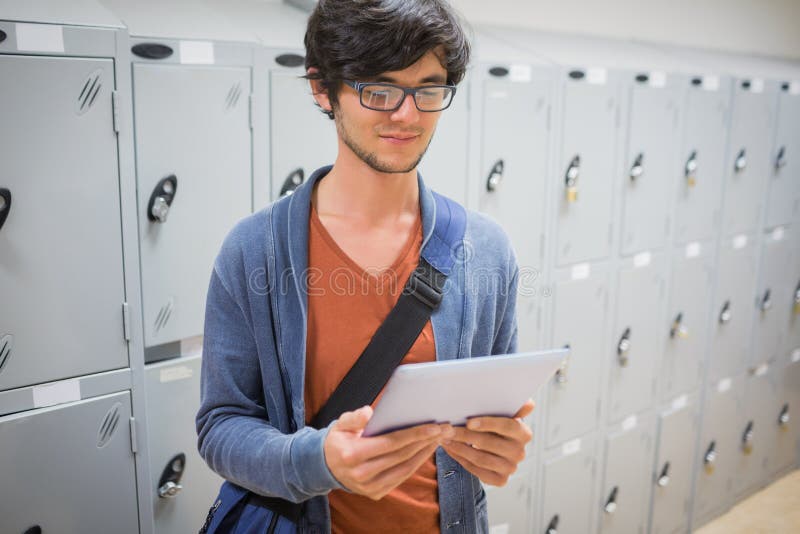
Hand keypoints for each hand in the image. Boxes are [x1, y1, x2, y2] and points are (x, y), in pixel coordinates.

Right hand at [323, 406, 453, 499]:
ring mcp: (369, 487)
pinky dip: (416, 463)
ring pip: (405, 468)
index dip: (414, 434)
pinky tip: (426, 450)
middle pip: (402, 455)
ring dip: (425, 453)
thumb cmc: (338, 440)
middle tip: (444, 428)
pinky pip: (402, 477)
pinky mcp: (376, 493)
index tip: (433, 426)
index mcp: (353, 454)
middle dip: (425, 441)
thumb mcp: (340, 424)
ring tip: (440, 438)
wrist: (326, 466)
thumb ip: (354, 418)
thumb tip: (368, 413)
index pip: (390, 443)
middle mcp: (362, 474)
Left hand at [441, 399, 534, 486]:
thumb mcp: (503, 413)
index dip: (488, 424)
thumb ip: (514, 406)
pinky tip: (450, 449)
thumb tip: (529, 404)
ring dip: (460, 447)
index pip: (508, 426)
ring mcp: (510, 468)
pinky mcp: (500, 480)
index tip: (468, 421)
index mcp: (524, 433)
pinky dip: (461, 459)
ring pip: (481, 458)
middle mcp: (520, 453)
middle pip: (490, 443)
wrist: (492, 445)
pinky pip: (477, 471)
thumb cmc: (495, 424)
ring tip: (445, 438)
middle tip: (448, 429)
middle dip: (466, 435)